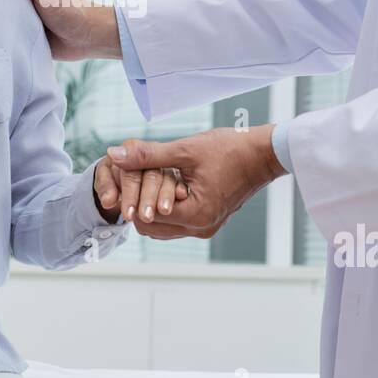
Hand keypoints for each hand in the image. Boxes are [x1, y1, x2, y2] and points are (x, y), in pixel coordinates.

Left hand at [105, 125, 286, 238]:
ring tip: (148, 179)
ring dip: (151, 206)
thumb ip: (147, 156)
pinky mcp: (210, 220)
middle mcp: (201, 228)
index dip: (131, 197)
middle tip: (133, 177)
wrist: (264, 154)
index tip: (126, 174)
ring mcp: (206, 227)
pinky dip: (166, 207)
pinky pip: (177, 221)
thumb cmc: (230, 149)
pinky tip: (165, 184)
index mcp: (195, 215)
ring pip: (162, 227)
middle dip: (138, 204)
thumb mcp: (184, 150)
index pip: (145, 218)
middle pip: (151, 227)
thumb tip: (114, 155)